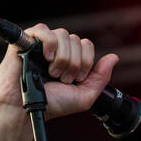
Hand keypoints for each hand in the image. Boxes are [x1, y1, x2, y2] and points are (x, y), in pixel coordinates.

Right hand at [0, 22, 118, 120]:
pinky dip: (49, 43)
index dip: (86, 62)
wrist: (26, 110)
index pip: (86, 45)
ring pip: (63, 34)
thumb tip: (114, 57)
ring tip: (52, 73)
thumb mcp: (83, 96)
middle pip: (76, 40)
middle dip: (73, 64)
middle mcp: (56, 49)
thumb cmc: (51, 104)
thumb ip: (100, 78)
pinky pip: (43, 30)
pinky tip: (46, 58)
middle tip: (61, 79)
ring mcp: (41, 43)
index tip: (75, 80)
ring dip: (62, 58)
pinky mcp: (26, 40)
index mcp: (69, 58)